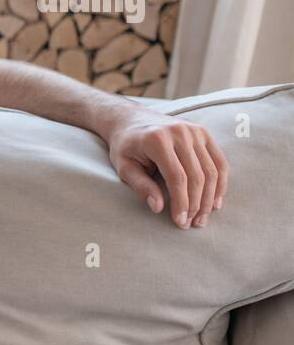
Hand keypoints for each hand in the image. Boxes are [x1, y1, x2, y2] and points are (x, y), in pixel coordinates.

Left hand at [106, 108, 229, 228]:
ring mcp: (195, 131)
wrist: (131, 120)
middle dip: (196, 204)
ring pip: (211, 170)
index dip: (181, 202)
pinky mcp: (204, 133)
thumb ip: (141, 185)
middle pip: (197, 175)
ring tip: (203, 218)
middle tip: (192, 224)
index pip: (177, 177)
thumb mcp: (124, 166)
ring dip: (210, 197)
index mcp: (158, 140)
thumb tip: (158, 208)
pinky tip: (215, 202)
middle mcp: (180, 133)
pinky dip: (220, 183)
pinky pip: (219, 161)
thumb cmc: (125, 146)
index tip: (180, 222)